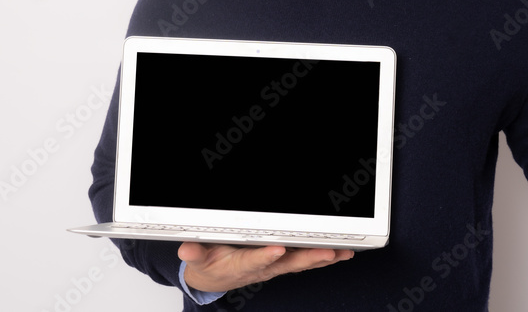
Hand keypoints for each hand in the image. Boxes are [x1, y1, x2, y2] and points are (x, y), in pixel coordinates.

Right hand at [179, 242, 353, 292]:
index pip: (254, 260)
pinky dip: (322, 258)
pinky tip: (339, 254)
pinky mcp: (282, 264)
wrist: (215, 279)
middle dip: (307, 258)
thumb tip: (186, 248)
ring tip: (340, 253)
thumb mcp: (198, 259)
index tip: (278, 249)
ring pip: (300, 263)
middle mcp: (262, 267)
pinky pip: (304, 262)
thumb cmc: (211, 264)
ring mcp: (274, 266)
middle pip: (286, 263)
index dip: (266, 256)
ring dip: (321, 259)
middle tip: (326, 252)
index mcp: (240, 265)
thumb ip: (195, 252)